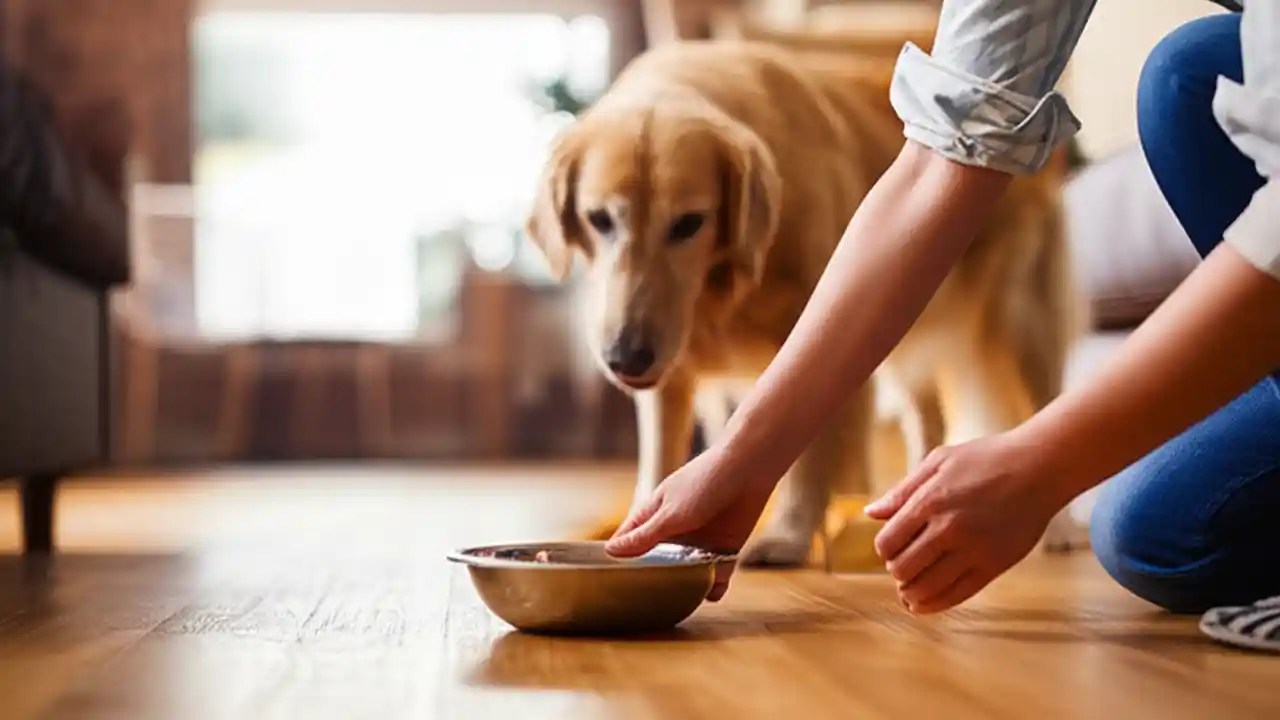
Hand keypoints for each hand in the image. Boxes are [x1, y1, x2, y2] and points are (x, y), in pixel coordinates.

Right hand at [605, 445, 776, 600]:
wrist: (749, 469)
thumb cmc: (705, 481)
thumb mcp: (670, 514)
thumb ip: (644, 537)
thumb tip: (611, 552)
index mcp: (654, 517)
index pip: (628, 542)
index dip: (619, 561)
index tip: (610, 585)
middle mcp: (675, 532)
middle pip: (657, 564)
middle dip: (653, 581)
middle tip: (644, 604)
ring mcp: (699, 543)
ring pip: (685, 574)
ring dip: (685, 586)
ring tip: (679, 602)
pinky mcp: (724, 550)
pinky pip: (715, 575)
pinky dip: (713, 586)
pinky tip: (711, 592)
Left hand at [864, 431, 1068, 613]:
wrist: (1039, 468)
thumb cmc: (985, 459)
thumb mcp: (938, 461)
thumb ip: (902, 491)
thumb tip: (870, 513)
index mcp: (930, 501)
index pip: (888, 543)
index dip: (884, 549)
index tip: (891, 547)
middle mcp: (949, 528)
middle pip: (903, 568)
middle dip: (897, 570)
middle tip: (903, 565)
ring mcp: (973, 550)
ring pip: (926, 587)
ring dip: (910, 592)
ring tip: (908, 590)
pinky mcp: (994, 565)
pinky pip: (956, 595)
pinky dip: (934, 604)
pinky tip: (923, 604)